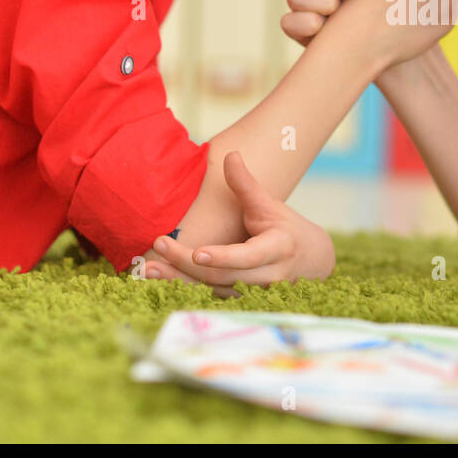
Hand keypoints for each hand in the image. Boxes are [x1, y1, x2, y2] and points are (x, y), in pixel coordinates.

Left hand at [143, 151, 334, 297]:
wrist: (310, 261)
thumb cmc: (284, 228)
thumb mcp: (269, 205)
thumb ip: (246, 185)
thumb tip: (231, 155)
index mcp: (277, 248)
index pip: (247, 257)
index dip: (223, 257)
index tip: (197, 253)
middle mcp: (268, 276)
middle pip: (221, 277)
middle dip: (186, 266)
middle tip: (157, 249)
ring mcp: (256, 294)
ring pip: (212, 291)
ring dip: (179, 281)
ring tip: (148, 270)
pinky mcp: (243, 301)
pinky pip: (210, 297)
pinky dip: (185, 289)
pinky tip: (161, 279)